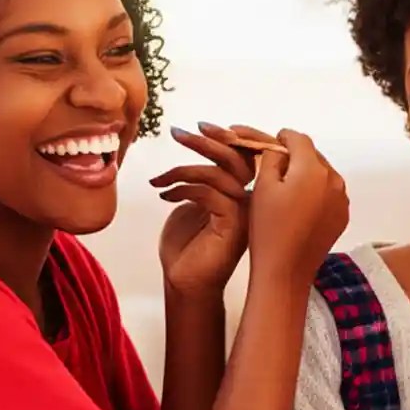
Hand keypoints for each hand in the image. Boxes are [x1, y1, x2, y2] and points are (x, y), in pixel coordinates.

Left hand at [151, 123, 267, 298]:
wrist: (183, 282)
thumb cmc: (186, 245)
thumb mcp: (193, 201)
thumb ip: (204, 178)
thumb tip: (202, 145)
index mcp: (242, 194)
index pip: (245, 156)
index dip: (229, 137)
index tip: (199, 126)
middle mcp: (249, 202)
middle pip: (238, 159)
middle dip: (207, 142)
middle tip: (178, 133)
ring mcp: (244, 214)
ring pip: (222, 174)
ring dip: (185, 168)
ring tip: (160, 178)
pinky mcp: (233, 226)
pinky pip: (212, 194)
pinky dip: (185, 189)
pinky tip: (166, 196)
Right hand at [246, 129, 348, 291]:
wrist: (286, 270)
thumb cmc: (269, 229)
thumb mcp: (262, 187)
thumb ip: (271, 158)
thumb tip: (280, 149)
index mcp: (312, 169)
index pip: (299, 139)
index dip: (284, 137)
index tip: (274, 141)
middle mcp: (334, 180)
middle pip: (313, 156)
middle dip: (296, 156)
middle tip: (276, 165)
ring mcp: (342, 199)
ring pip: (323, 174)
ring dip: (307, 174)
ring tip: (287, 187)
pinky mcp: (343, 215)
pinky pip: (330, 193)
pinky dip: (316, 192)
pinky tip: (300, 205)